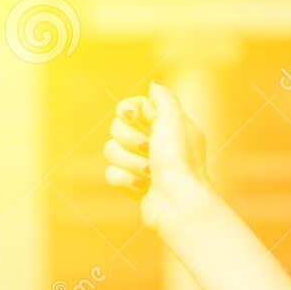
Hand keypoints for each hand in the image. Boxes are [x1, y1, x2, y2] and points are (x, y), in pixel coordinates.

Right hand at [103, 82, 211, 229]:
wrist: (179, 202)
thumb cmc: (179, 160)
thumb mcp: (175, 120)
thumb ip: (164, 99)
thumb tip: (154, 86)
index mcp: (168, 126)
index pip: (132, 107)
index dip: (127, 111)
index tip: (133, 117)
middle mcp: (156, 144)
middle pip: (116, 128)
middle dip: (129, 139)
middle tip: (149, 150)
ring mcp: (143, 164)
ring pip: (111, 151)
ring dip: (130, 161)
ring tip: (150, 173)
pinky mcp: (133, 185)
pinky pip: (111, 173)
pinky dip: (125, 180)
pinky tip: (143, 187)